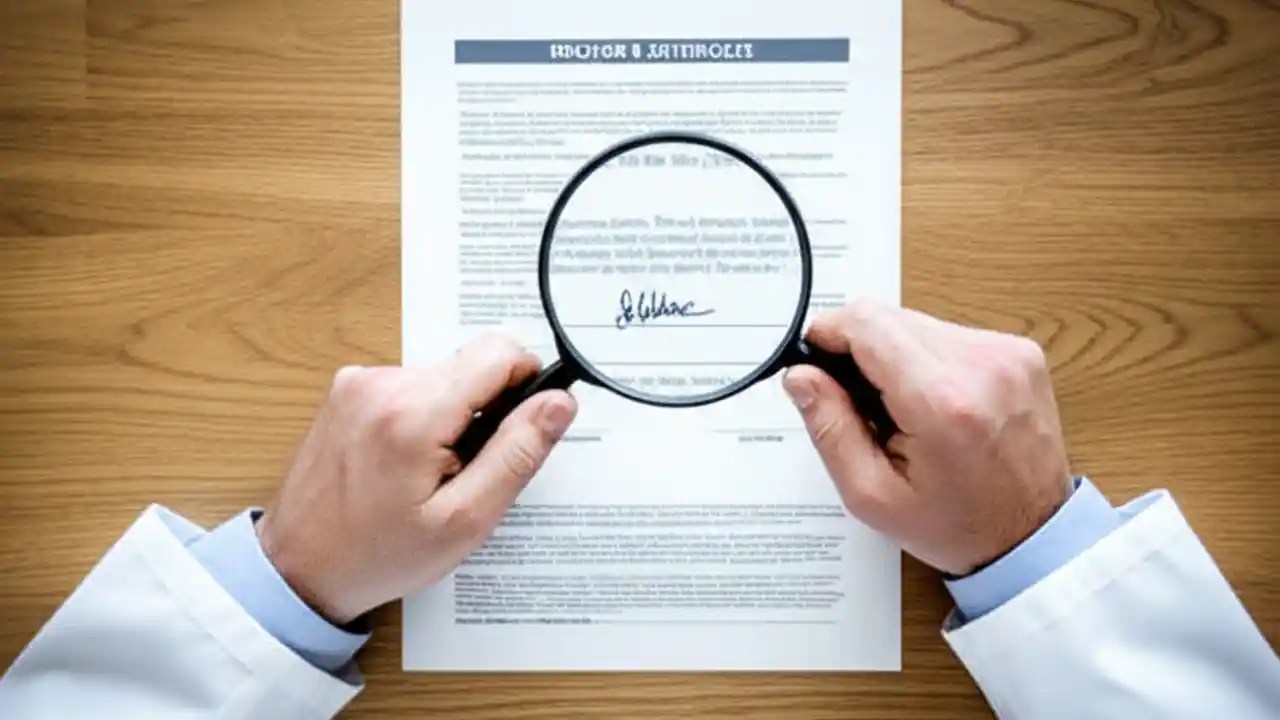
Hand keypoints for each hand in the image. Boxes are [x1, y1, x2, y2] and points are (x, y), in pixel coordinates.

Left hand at [256, 334, 576, 624]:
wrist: (299, 569)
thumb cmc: (377, 555)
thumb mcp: (465, 520)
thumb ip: (517, 454)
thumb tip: (557, 403)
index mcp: (412, 412)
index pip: (498, 352)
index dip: (526, 383)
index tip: (520, 426)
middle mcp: (381, 383)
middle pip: (471, 365)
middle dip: (483, 412)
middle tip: (464, 470)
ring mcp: (358, 383)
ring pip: (442, 377)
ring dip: (450, 417)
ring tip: (429, 474)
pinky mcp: (347, 389)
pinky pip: (410, 386)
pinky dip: (421, 417)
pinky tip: (404, 464)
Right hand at [782, 300, 1072, 575]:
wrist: (1035, 537)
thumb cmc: (956, 525)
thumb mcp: (872, 496)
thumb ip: (830, 429)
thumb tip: (801, 375)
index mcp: (942, 402)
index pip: (867, 323)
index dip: (830, 333)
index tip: (817, 362)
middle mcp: (981, 365)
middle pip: (889, 316)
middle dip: (861, 350)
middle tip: (862, 404)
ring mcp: (1007, 353)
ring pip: (917, 321)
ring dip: (896, 355)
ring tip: (903, 409)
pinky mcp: (1020, 352)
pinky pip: (950, 333)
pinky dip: (929, 359)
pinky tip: (935, 403)